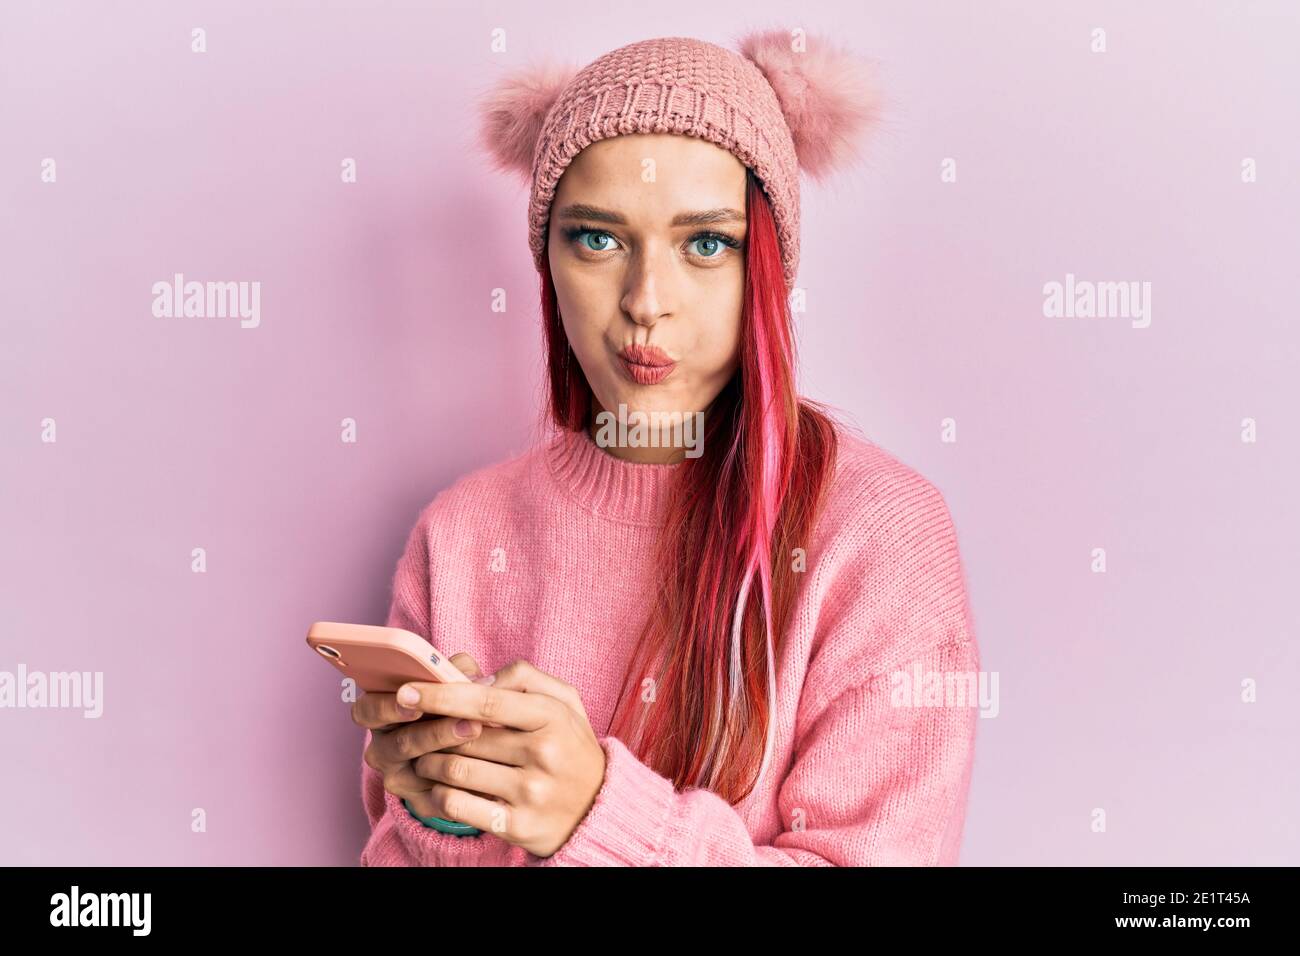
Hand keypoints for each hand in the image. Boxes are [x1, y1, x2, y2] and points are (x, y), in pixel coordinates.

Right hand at [351, 652, 492, 808]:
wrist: (476, 753)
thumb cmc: (455, 707)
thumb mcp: (455, 684)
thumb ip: (456, 672)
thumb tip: (466, 671)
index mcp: (381, 715)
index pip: (366, 711)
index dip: (385, 705)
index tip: (409, 697)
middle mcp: (384, 747)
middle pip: (392, 743)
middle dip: (428, 730)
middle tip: (457, 718)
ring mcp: (399, 777)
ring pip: (418, 766)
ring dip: (446, 745)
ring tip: (474, 728)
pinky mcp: (421, 800)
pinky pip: (436, 792)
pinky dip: (458, 775)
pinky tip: (480, 763)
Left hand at [398, 659, 606, 857]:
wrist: (599, 807)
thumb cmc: (570, 745)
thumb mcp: (564, 701)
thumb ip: (524, 678)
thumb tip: (477, 679)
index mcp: (553, 718)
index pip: (487, 701)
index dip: (441, 695)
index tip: (407, 691)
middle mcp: (544, 754)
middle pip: (465, 735)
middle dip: (430, 730)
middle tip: (412, 728)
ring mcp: (531, 793)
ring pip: (455, 770)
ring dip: (429, 761)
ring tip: (425, 757)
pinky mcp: (518, 825)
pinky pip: (458, 806)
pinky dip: (437, 794)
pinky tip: (436, 787)